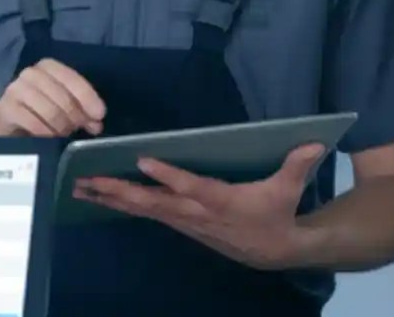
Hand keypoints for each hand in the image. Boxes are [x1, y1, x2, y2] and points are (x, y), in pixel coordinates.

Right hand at [0, 58, 105, 136]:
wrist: (4, 123)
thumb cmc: (37, 111)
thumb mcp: (62, 107)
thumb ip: (81, 112)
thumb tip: (96, 124)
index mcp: (47, 67)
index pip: (71, 78)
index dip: (87, 97)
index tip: (99, 116)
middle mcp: (31, 74)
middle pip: (62, 96)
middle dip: (75, 116)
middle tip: (77, 129)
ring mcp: (15, 90)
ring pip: (49, 109)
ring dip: (61, 126)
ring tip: (63, 134)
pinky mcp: (5, 108)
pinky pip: (32, 121)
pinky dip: (45, 131)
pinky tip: (49, 137)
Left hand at [74, 143, 326, 269]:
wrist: (273, 252)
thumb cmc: (276, 214)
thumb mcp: (289, 190)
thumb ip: (296, 165)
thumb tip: (315, 142)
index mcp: (220, 201)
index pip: (191, 186)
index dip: (168, 175)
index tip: (143, 159)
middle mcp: (194, 212)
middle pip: (151, 201)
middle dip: (118, 190)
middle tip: (87, 180)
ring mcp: (183, 220)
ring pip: (141, 209)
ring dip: (110, 198)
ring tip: (79, 187)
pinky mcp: (177, 223)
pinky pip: (144, 213)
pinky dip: (120, 204)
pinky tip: (98, 197)